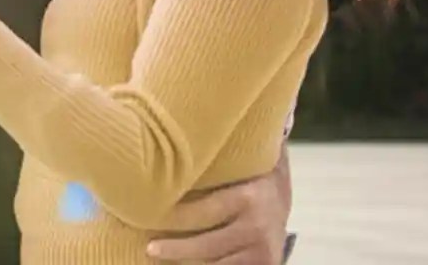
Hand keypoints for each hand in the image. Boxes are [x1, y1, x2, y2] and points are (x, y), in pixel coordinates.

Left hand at [149, 163, 291, 263]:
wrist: (278, 196)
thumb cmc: (241, 177)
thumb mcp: (229, 170)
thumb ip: (203, 176)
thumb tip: (158, 172)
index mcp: (247, 198)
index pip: (203, 212)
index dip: (174, 218)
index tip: (149, 216)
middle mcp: (257, 226)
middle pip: (208, 245)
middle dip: (176, 249)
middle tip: (151, 248)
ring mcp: (264, 251)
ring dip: (190, 263)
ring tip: (162, 255)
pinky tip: (188, 263)